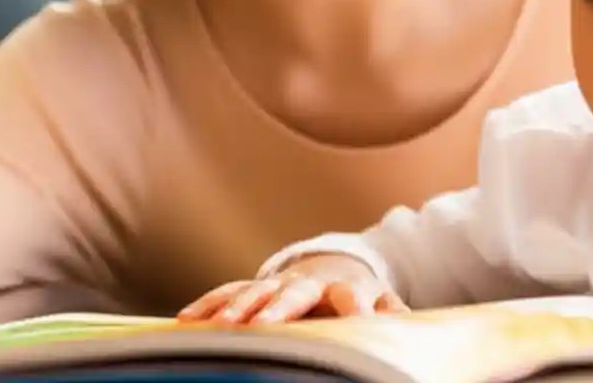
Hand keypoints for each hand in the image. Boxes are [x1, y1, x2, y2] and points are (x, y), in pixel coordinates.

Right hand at [177, 254, 406, 324]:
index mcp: (343, 286)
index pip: (350, 293)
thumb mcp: (381, 300)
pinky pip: (225, 293)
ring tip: (222, 327)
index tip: (357, 317)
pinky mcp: (252, 289)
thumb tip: (408, 321)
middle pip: (295, 291)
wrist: (333, 265)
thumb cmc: (358, 294)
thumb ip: (391, 310)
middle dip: (280, 306)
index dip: (354, 304)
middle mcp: (307, 282)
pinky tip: (185, 321)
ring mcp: (276, 284)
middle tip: (267, 323)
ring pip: (254, 291)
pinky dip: (207, 305)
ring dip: (237, 308)